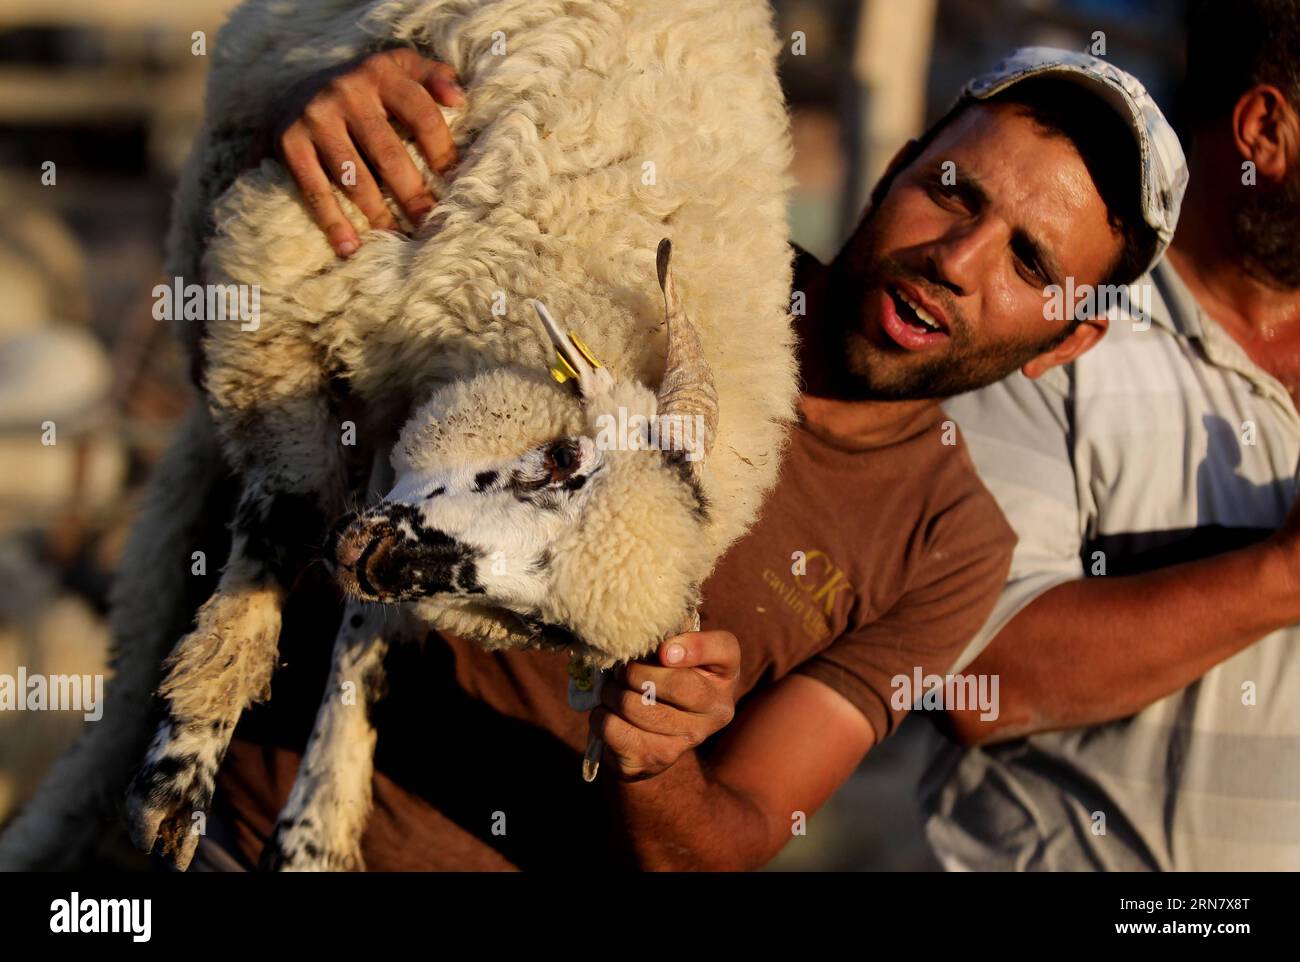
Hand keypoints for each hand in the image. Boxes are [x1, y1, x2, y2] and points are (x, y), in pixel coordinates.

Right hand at [271, 48, 464, 255]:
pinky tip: (350, 247)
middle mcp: (346, 91)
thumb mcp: (397, 67)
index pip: (421, 114)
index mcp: (380, 72)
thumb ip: (432, 75)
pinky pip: (316, 189)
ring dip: (377, 214)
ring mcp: (316, 118)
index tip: (452, 183)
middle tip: (430, 224)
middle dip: (412, 193)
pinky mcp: (290, 143)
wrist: (292, 87)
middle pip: (388, 152)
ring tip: (396, 237)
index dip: (441, 150)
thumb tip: (458, 98)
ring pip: (354, 177)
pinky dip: (333, 222)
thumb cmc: (363, 88)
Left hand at [590, 629, 740, 780]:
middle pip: (676, 683)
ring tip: (613, 691)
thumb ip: (671, 637)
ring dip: (612, 693)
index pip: (723, 649)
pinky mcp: (655, 760)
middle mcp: (716, 711)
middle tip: (620, 669)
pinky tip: (609, 714)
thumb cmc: (664, 682)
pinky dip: (601, 716)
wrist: (651, 742)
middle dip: (635, 672)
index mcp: (725, 675)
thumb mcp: (676, 654)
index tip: (663, 650)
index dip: (693, 646)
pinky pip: (613, 728)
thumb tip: (653, 646)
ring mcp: (688, 740)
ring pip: (634, 706)